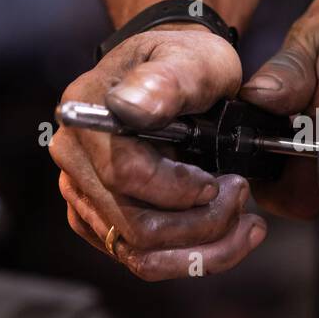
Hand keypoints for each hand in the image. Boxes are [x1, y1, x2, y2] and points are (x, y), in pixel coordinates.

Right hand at [51, 24, 267, 280]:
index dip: (182, 190)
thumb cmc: (187, 64)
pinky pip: (140, 259)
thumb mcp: (193, 59)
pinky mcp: (99, 221)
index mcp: (86, 116)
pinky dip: (189, 257)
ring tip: (245, 224)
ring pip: (139, 254)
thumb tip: (135, 106)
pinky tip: (226, 233)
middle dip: (202, 223)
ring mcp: (82, 194)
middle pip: (134, 227)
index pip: (127, 176)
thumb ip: (169, 81)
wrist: (175, 75)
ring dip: (202, 251)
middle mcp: (73, 159)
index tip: (222, 180)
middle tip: (242, 195)